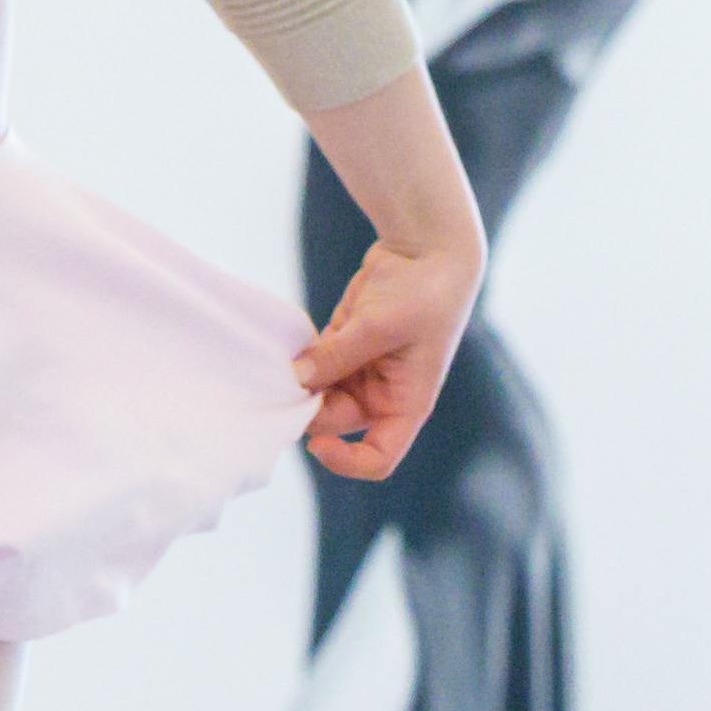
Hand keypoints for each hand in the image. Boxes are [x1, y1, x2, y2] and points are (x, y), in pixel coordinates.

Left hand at [296, 233, 483, 481]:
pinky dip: (298, 364)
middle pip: (335, 424)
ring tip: (282, 363)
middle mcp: (383, 396)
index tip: (315, 442)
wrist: (429, 248)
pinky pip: (313, 369)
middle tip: (283, 384)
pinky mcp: (343, 348)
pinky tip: (286, 350)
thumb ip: (335, 356)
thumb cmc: (423, 293)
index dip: (345, 462)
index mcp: (406, 404)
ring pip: (319, 397)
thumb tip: (294, 379)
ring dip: (299, 385)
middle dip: (309, 409)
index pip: (378, 458)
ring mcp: (361, 373)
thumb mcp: (379, 326)